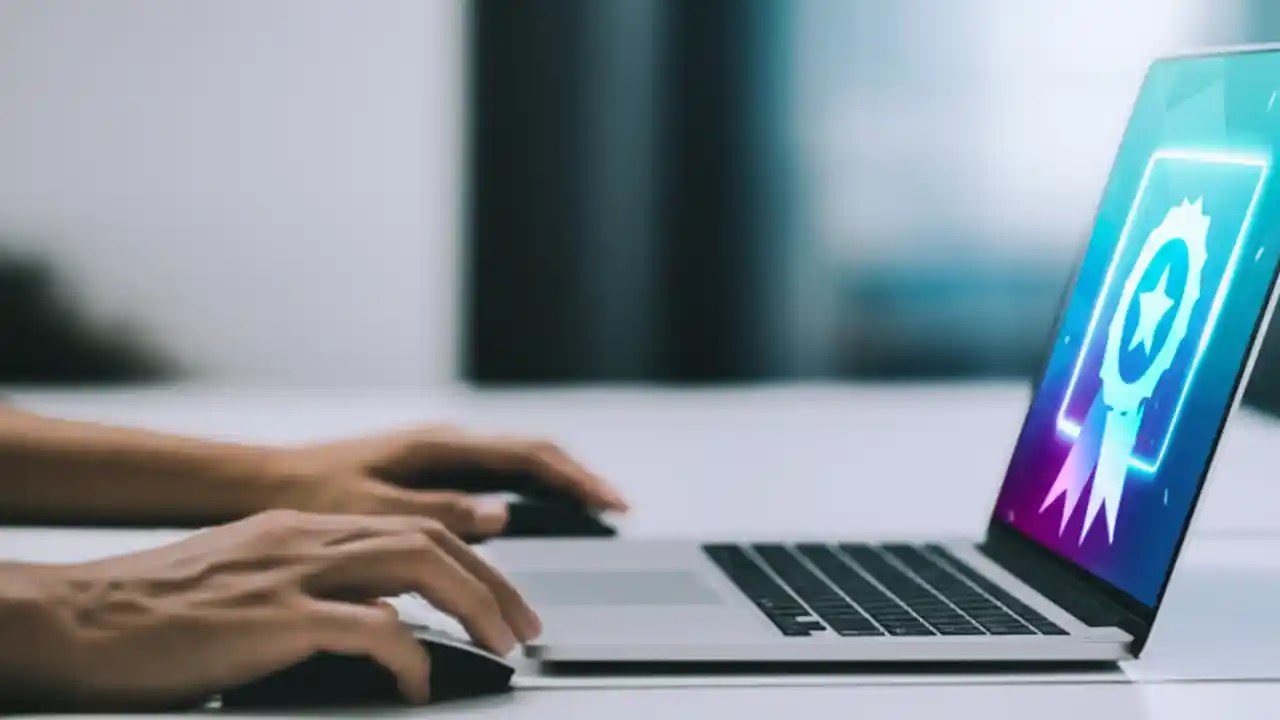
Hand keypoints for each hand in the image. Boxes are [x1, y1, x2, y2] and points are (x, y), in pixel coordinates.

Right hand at [0, 510, 538, 710]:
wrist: (79, 619)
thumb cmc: (150, 613)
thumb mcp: (244, 582)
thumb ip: (308, 586)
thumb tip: (371, 619)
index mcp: (302, 528)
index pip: (412, 527)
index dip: (470, 561)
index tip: (500, 599)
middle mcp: (306, 537)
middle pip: (430, 539)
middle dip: (492, 582)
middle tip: (524, 627)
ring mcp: (292, 572)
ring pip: (416, 566)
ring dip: (472, 605)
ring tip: (500, 647)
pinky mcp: (274, 617)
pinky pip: (371, 627)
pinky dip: (410, 654)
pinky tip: (418, 681)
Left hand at [266, 426, 628, 536]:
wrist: (263, 482)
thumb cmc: (309, 496)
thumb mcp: (374, 512)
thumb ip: (441, 512)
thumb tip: (502, 516)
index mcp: (439, 446)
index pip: (528, 457)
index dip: (577, 480)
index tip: (612, 503)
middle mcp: (444, 442)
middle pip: (531, 454)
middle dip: (578, 479)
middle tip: (615, 509)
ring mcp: (437, 453)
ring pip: (514, 463)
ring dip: (554, 485)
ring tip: (588, 511)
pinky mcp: (427, 469)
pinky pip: (492, 475)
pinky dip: (526, 491)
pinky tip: (531, 515)